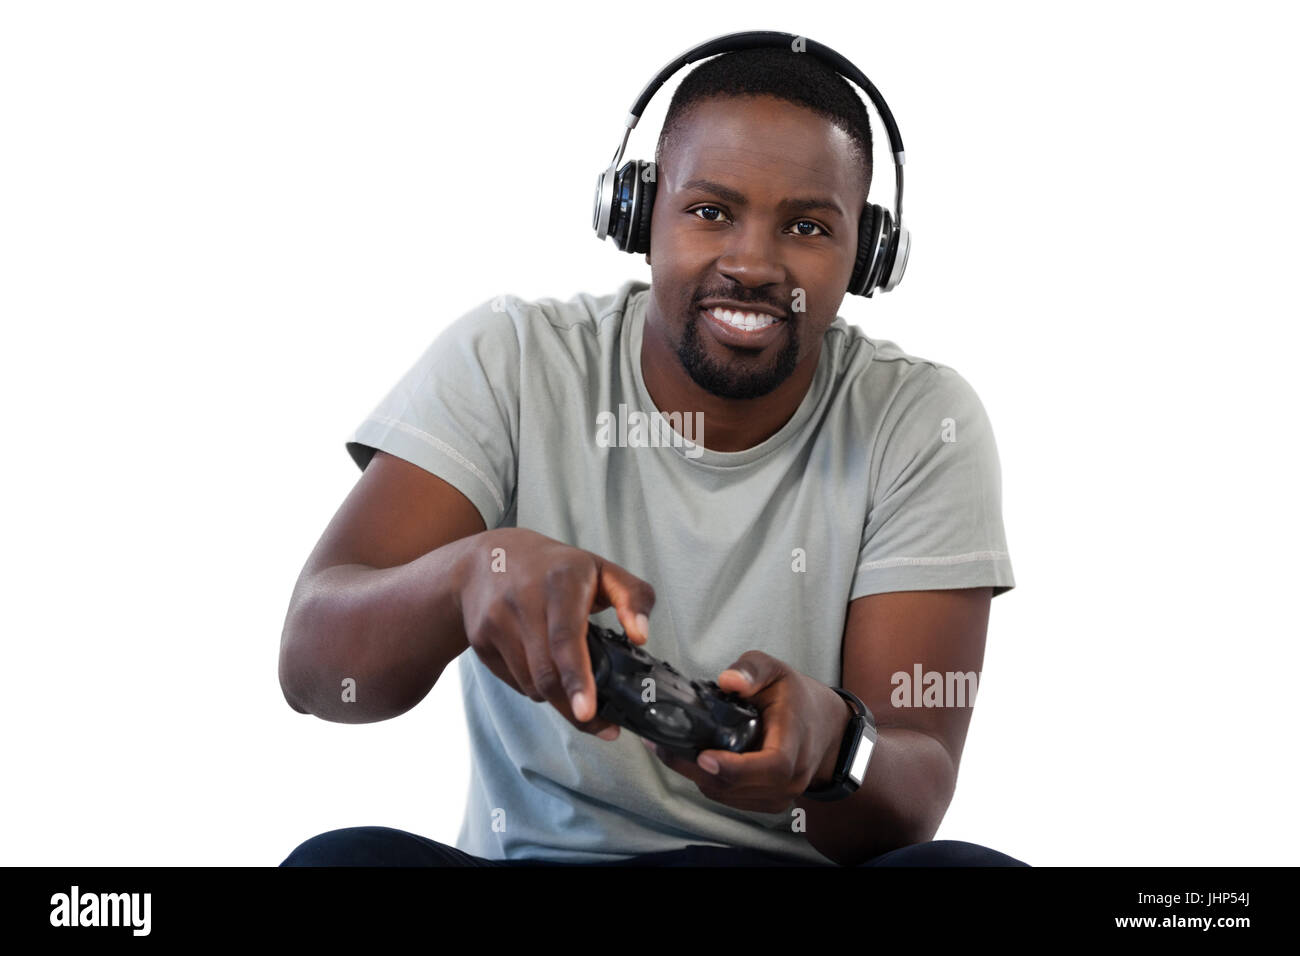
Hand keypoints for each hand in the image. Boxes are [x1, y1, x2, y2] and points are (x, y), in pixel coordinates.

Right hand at [455, 527, 654, 739]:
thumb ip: (634, 597)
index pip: (566, 638)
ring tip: (571, 683)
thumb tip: (641, 636)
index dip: (577, 678)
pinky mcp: (481, 639)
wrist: (488, 558)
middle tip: (597, 722)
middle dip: (572, 707)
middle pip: (547, 673)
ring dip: (555, 696)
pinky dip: (534, 687)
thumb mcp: (602, 569)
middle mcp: (524, 600)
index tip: (587, 711)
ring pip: (531, 684)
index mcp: (560, 582)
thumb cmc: (555, 568)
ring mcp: (497, 621)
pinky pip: (514, 681)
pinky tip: (544, 668)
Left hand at [641, 651, 851, 812]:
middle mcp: (790, 777)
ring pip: (728, 796)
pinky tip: (689, 760)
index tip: (704, 756)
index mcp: (795, 743)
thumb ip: (752, 670)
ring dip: (695, 776)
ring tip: (667, 749)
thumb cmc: (797, 698)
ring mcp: (780, 794)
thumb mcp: (777, 671)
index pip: (771, 766)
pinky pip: (730, 799)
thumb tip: (728, 680)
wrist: (824, 729)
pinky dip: (706, 781)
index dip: (736, 767)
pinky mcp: (766, 801)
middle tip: (662, 746)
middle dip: (695, 769)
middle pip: (738, 786)